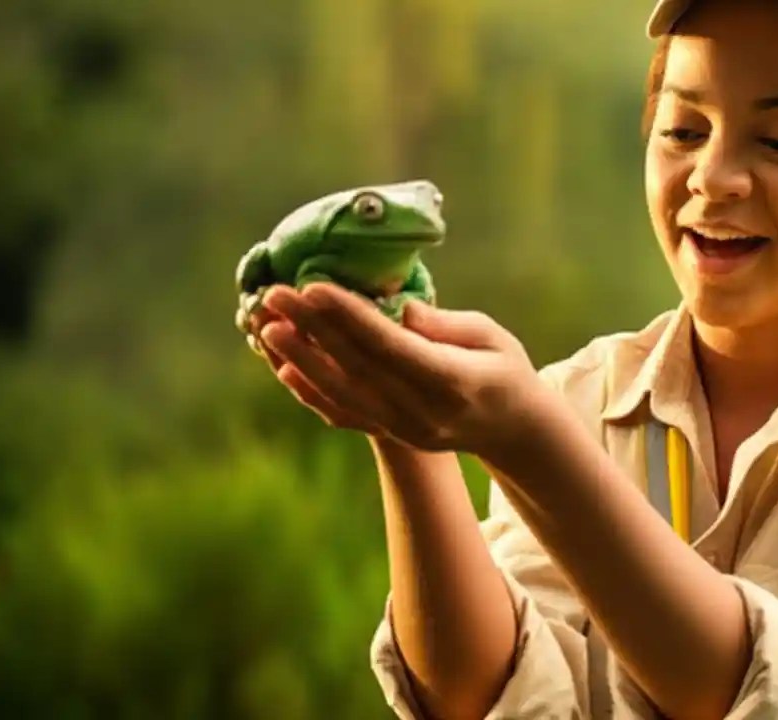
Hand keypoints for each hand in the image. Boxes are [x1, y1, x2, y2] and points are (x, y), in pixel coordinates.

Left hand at [248, 282, 547, 456]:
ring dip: (301, 359)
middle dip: (312, 328)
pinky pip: (342, 414)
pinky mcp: (390, 434)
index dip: (349, 318)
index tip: (314, 287)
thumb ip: (448, 325)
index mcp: (452, 381)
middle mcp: (421, 410)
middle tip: (274, 294)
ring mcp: (402, 427)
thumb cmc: (503, 369)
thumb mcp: (493, 338)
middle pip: (357, 366)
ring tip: (267, 326)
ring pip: (342, 392)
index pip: (390, 347)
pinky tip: (283, 366)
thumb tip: (402, 310)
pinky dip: (310, 392)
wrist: (510, 429)